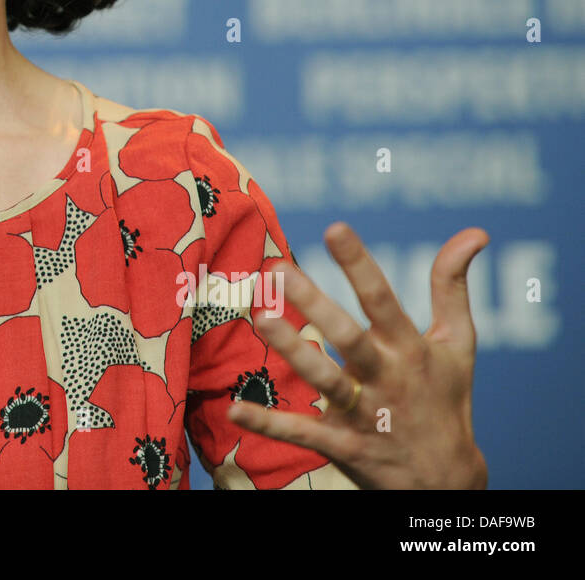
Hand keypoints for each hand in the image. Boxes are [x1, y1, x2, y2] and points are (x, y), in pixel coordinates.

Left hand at [226, 221, 487, 488]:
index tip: (335, 228)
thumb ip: (452, 286)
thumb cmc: (445, 398)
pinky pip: (303, 434)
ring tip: (260, 319)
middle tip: (279, 269)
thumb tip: (475, 231)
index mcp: (411, 349)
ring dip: (295, 352)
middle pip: (350, 337)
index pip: (383, 300)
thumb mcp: (458, 344)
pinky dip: (269, 423)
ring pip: (327, 381)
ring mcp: (366, 414)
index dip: (361, 264)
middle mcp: (388, 378)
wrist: (448, 482)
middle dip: (316, 304)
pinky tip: (235, 409)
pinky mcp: (345, 446)